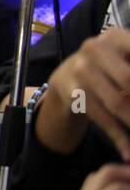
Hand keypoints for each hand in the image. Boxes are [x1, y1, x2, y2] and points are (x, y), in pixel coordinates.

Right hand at [43, 28, 129, 159]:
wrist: (66, 76)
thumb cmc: (109, 67)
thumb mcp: (126, 58)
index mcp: (115, 37)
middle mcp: (94, 48)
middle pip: (129, 79)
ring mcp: (80, 70)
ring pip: (117, 103)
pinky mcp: (72, 92)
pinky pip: (102, 118)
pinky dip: (120, 138)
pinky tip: (129, 152)